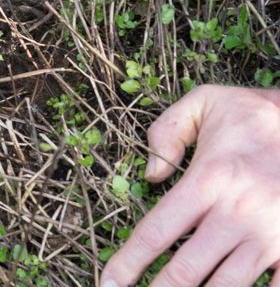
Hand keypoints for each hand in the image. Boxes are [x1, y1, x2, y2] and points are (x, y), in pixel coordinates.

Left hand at [102, 85, 279, 286]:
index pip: (157, 232)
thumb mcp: (205, 103)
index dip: (128, 262)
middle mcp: (238, 213)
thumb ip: (167, 131)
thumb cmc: (254, 114)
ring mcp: (269, 235)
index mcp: (209, 180)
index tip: (108, 283)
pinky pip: (275, 286)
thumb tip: (149, 176)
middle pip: (187, 270)